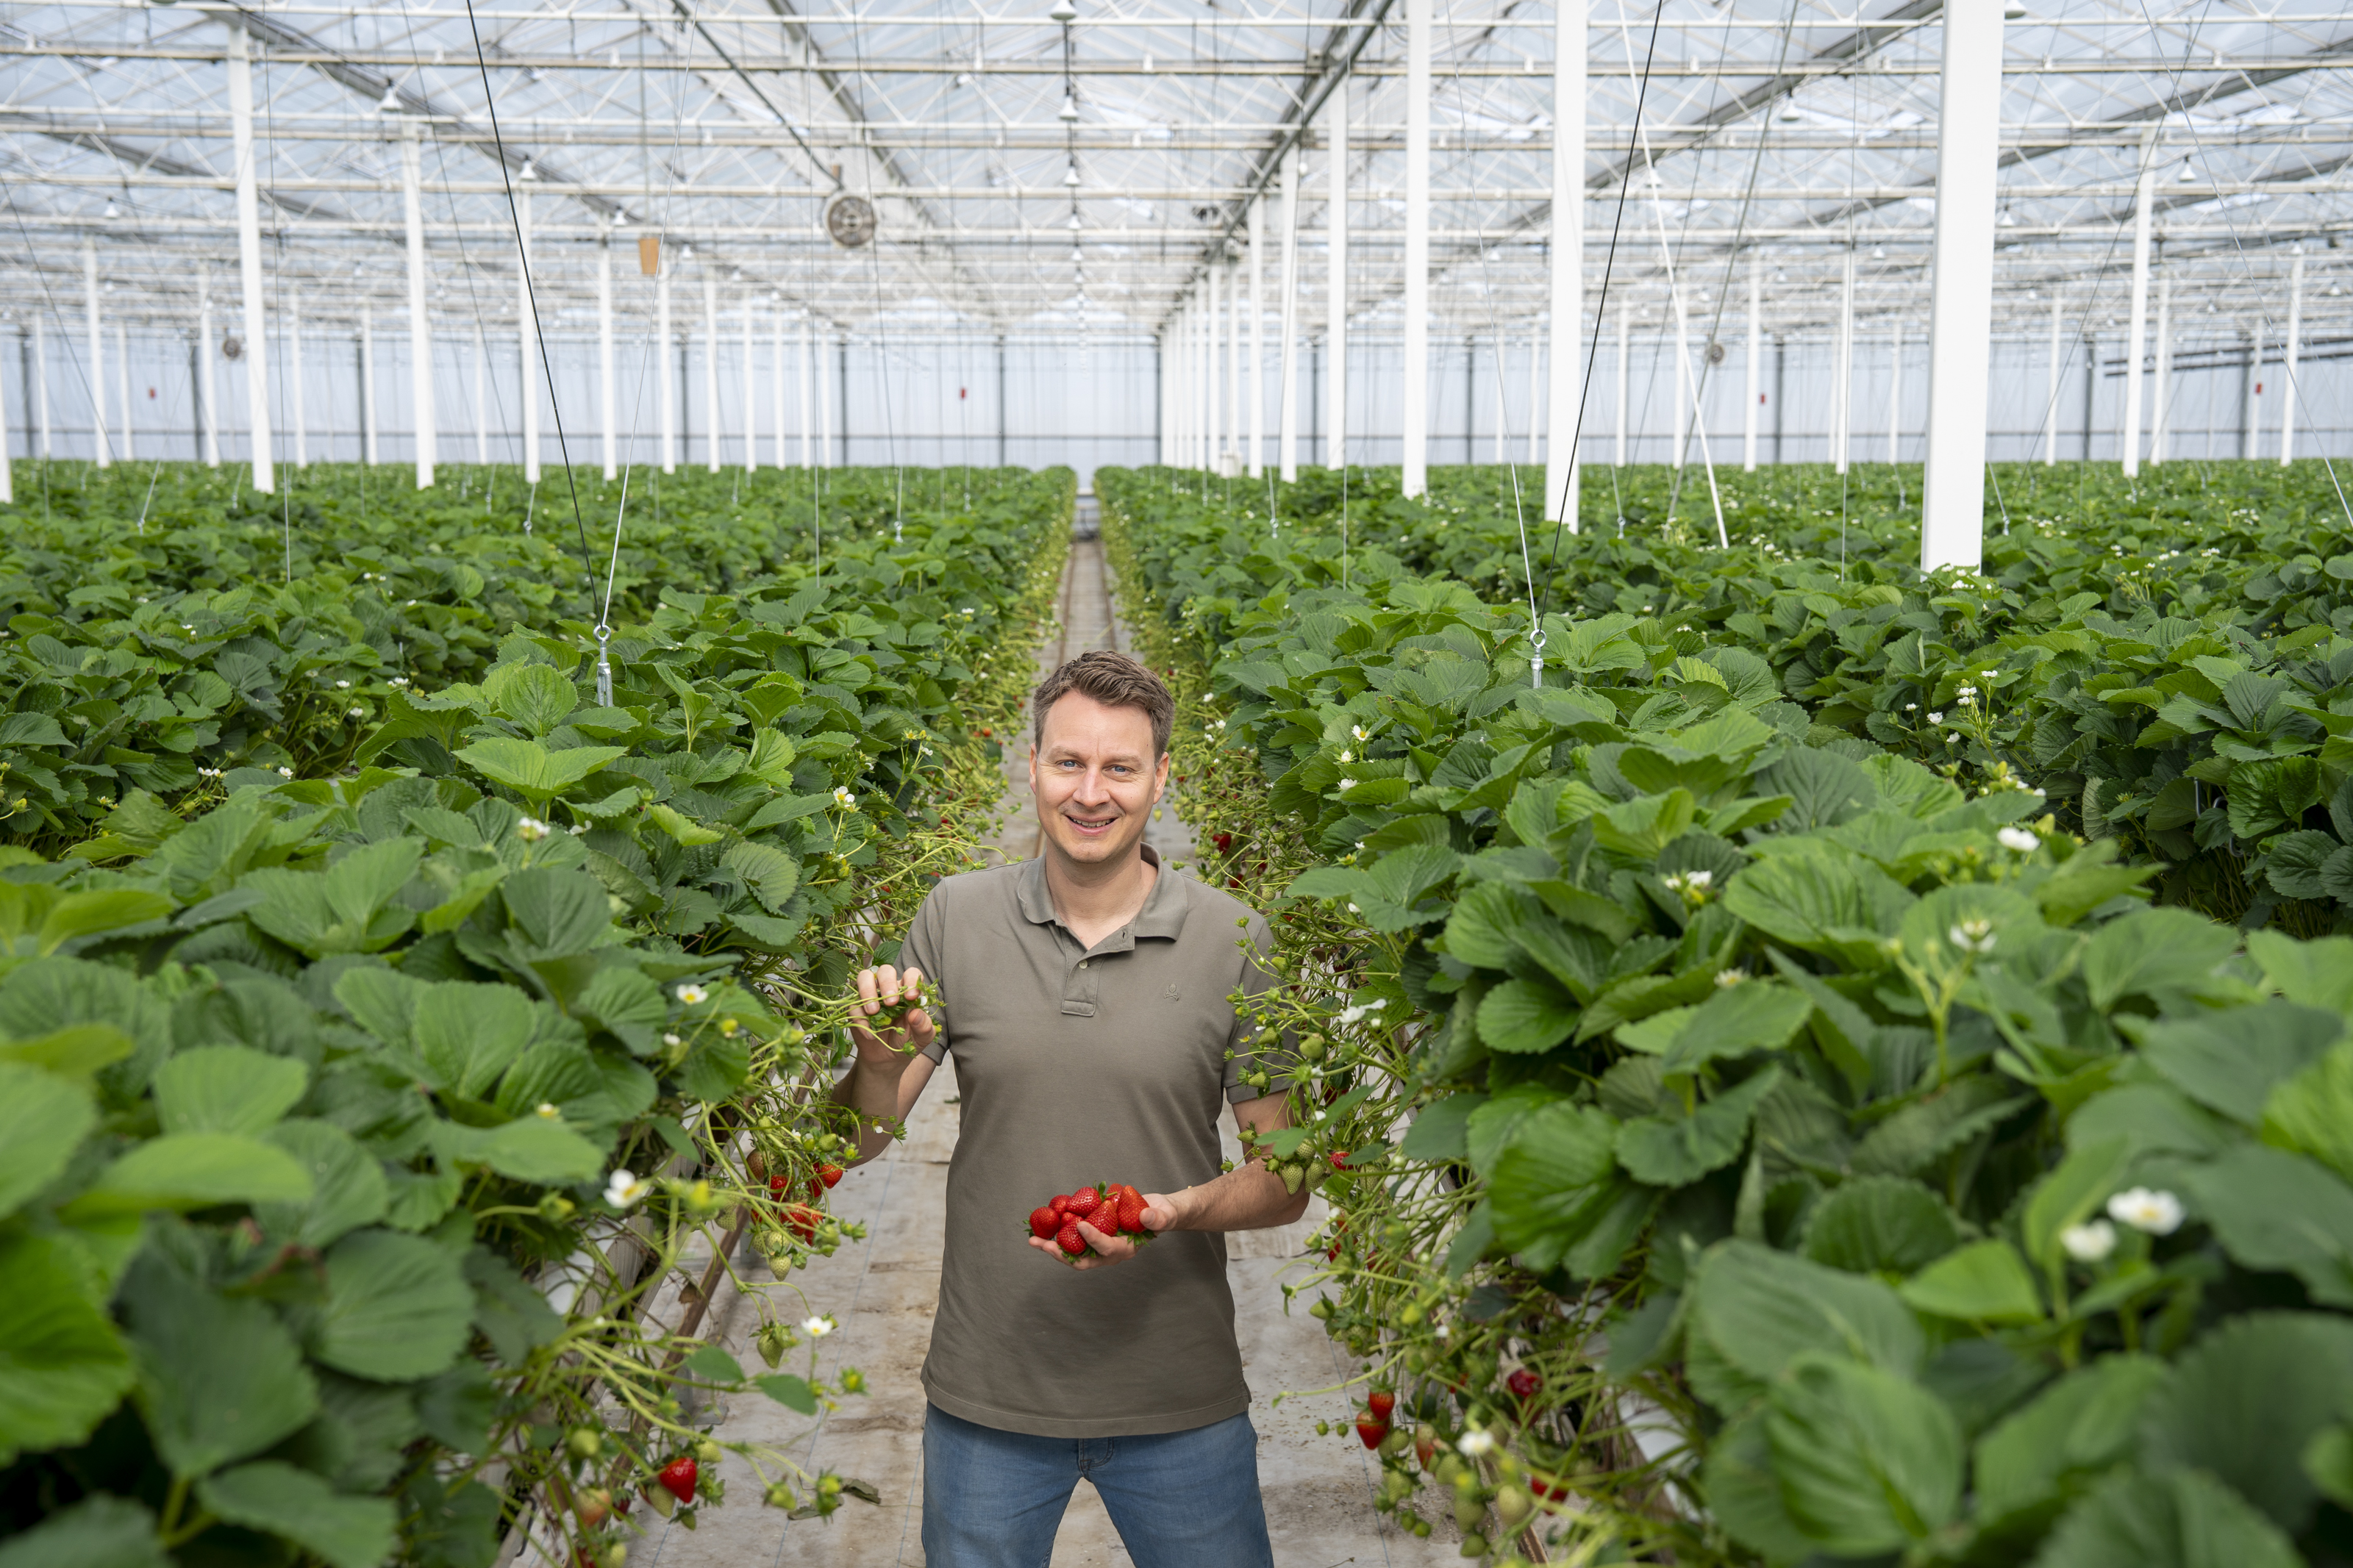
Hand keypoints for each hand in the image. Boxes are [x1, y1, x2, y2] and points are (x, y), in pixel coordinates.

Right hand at [849, 964, 933, 1063]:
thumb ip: (925, 1027)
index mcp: (908, 992)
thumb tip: (916, 1014)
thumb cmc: (906, 1042)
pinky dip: (859, 1017)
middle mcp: (889, 989)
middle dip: (887, 983)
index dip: (912, 981)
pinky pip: (853, 1004)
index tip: (911, 996)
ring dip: (868, 991)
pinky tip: (870, 1033)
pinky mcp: (856, 1008)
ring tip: (874, 1011)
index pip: (911, 974)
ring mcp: (871, 996)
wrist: (887, 1059)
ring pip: (864, 977)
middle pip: (885, 970)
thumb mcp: (921, 1038)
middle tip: (891, 1002)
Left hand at [1027, 1192, 1183, 1270]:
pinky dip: (1058, 1233)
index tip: (1081, 1225)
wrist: (1157, 1212)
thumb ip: (1157, 1219)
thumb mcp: (1164, 1215)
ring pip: (1072, 1252)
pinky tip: (1045, 1224)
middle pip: (1081, 1259)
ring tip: (1033, 1239)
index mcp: (1124, 1249)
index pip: (1106, 1247)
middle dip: (1059, 1253)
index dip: (1093, 1238)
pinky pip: (1072, 1239)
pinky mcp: (1092, 1236)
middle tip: (1041, 1244)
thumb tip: (1146, 1217)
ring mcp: (1098, 1246)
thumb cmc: (1162, 1214)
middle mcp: (1108, 1252)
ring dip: (1052, 1246)